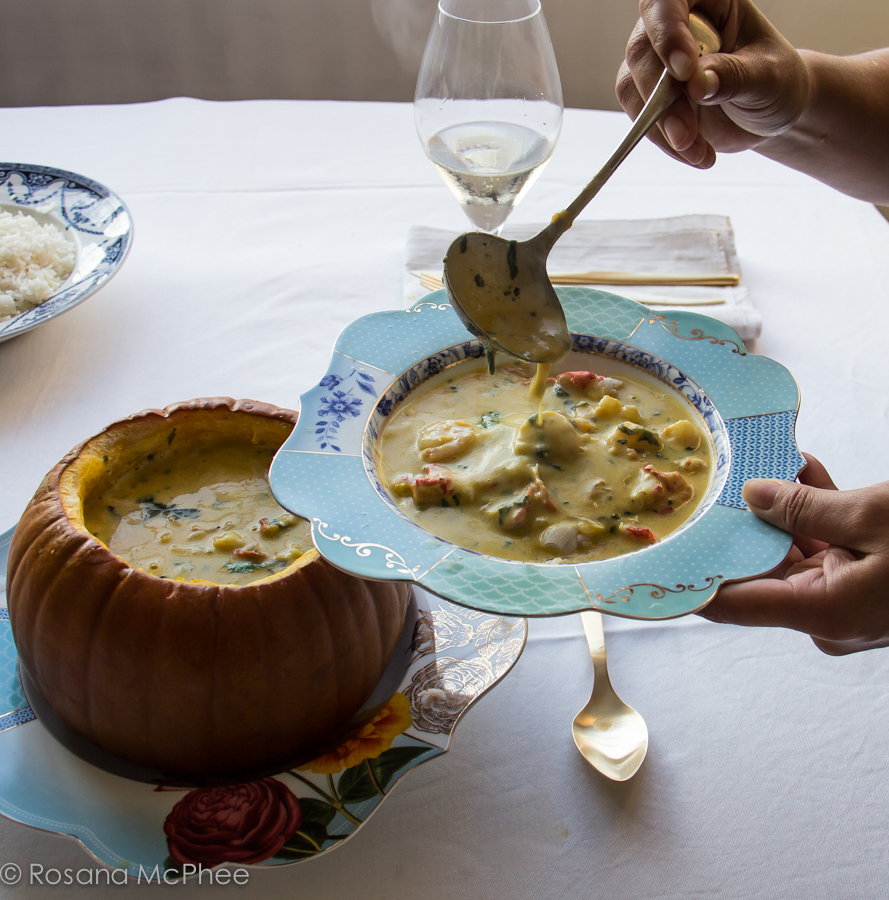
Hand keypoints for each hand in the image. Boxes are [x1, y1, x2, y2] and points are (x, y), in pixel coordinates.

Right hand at [616, 0, 809, 166]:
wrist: (767, 113)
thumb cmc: (776, 82)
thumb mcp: (768, 78)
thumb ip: (734, 77)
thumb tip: (697, 84)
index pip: (669, 0)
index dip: (669, 32)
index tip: (684, 72)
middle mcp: (677, 22)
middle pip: (643, 49)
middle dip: (662, 98)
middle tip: (686, 132)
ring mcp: (657, 58)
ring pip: (633, 84)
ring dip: (658, 124)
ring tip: (695, 149)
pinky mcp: (648, 92)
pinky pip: (638, 113)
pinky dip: (660, 138)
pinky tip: (692, 151)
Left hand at [700, 455, 888, 654]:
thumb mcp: (871, 518)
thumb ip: (806, 507)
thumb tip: (750, 494)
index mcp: (823, 612)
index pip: (732, 602)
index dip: (692, 575)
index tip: (662, 546)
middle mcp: (827, 618)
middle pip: (762, 569)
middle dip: (746, 520)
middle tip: (724, 476)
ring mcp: (844, 605)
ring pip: (793, 554)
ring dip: (786, 509)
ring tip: (772, 459)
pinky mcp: (860, 589)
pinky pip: (824, 552)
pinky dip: (816, 517)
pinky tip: (805, 471)